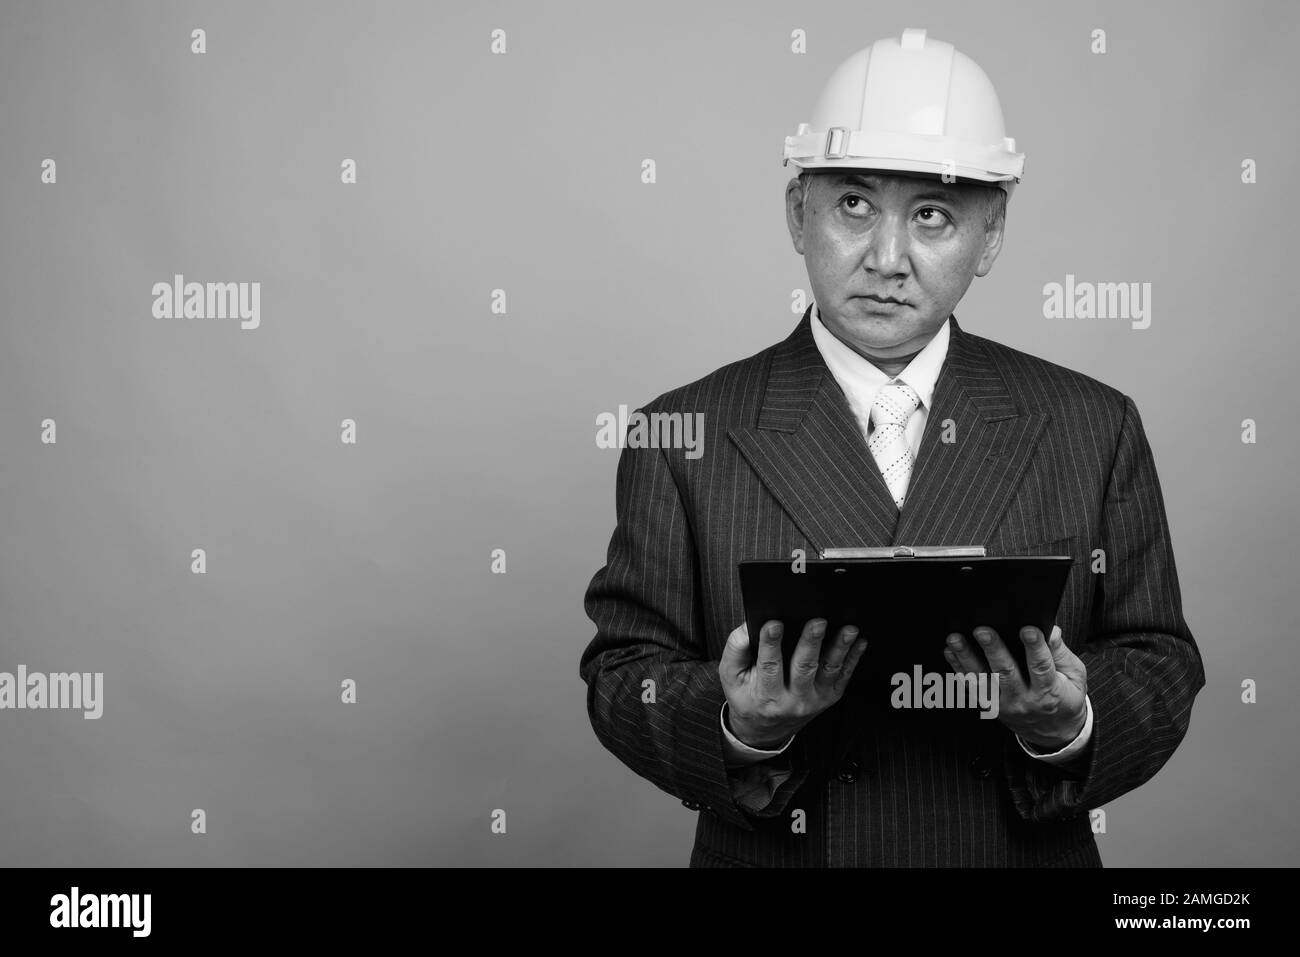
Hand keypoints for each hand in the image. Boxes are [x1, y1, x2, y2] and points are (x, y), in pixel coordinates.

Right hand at [719, 618, 867, 749]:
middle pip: (804, 668)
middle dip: (811, 643)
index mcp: (766, 695)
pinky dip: (853, 657)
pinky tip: (859, 641)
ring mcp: (815, 699)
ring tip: (848, 630)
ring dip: (840, 648)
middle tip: (817, 622)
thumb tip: (749, 624)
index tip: (773, 623)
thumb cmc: (747, 695)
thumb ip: (735, 649)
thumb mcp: (731, 676)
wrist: (765, 728)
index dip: (771, 644)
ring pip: (828, 670)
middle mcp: (793, 700)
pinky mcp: (830, 696)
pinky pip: (844, 675)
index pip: (769, 666)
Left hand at [943, 624, 1087, 750]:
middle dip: (993, 649)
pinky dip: (958, 668)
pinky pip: (971, 687)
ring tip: (955, 639)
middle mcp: (1023, 700)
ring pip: (982, 680)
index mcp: (1049, 692)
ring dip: (966, 657)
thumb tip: (1051, 630)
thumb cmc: (1065, 697)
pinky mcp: (989, 705)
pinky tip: (949, 651)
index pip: (1041, 668)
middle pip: (1006, 673)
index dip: (1035, 648)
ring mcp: (1003, 704)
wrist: (1053, 731)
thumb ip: (1061, 653)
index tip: (1028, 629)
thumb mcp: (1074, 676)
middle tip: (982, 630)